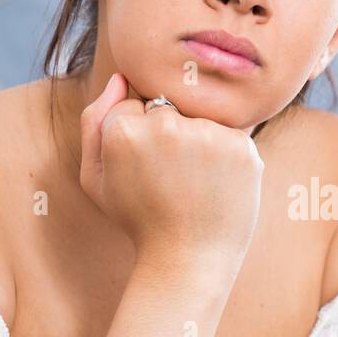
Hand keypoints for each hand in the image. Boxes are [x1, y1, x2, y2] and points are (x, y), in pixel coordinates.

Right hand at [78, 72, 263, 270]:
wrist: (188, 259)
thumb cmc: (138, 219)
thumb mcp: (97, 178)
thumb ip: (95, 121)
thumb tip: (121, 76)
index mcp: (124, 130)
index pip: (131, 103)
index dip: (136, 137)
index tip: (142, 169)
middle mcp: (166, 125)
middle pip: (166, 106)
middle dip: (167, 133)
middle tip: (170, 178)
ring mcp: (207, 134)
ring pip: (200, 117)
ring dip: (199, 142)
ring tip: (194, 184)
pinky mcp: (241, 146)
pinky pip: (229, 132)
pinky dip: (225, 155)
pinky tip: (216, 185)